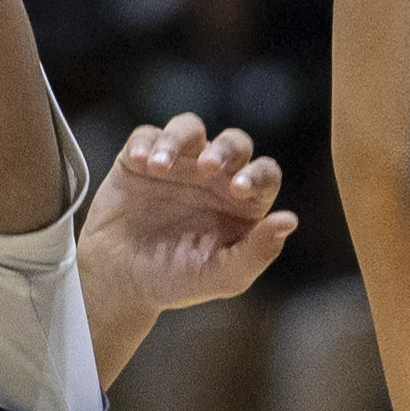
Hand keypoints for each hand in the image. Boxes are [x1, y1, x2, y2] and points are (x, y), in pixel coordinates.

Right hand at [84, 114, 298, 357]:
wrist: (120, 282)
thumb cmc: (177, 281)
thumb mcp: (223, 276)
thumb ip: (258, 251)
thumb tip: (289, 220)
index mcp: (242, 203)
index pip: (264, 174)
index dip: (257, 175)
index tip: (238, 191)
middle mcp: (213, 178)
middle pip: (233, 142)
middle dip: (224, 149)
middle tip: (207, 168)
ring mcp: (176, 165)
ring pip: (189, 128)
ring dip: (179, 139)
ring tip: (161, 166)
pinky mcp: (139, 160)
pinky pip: (147, 136)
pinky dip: (147, 143)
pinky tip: (143, 164)